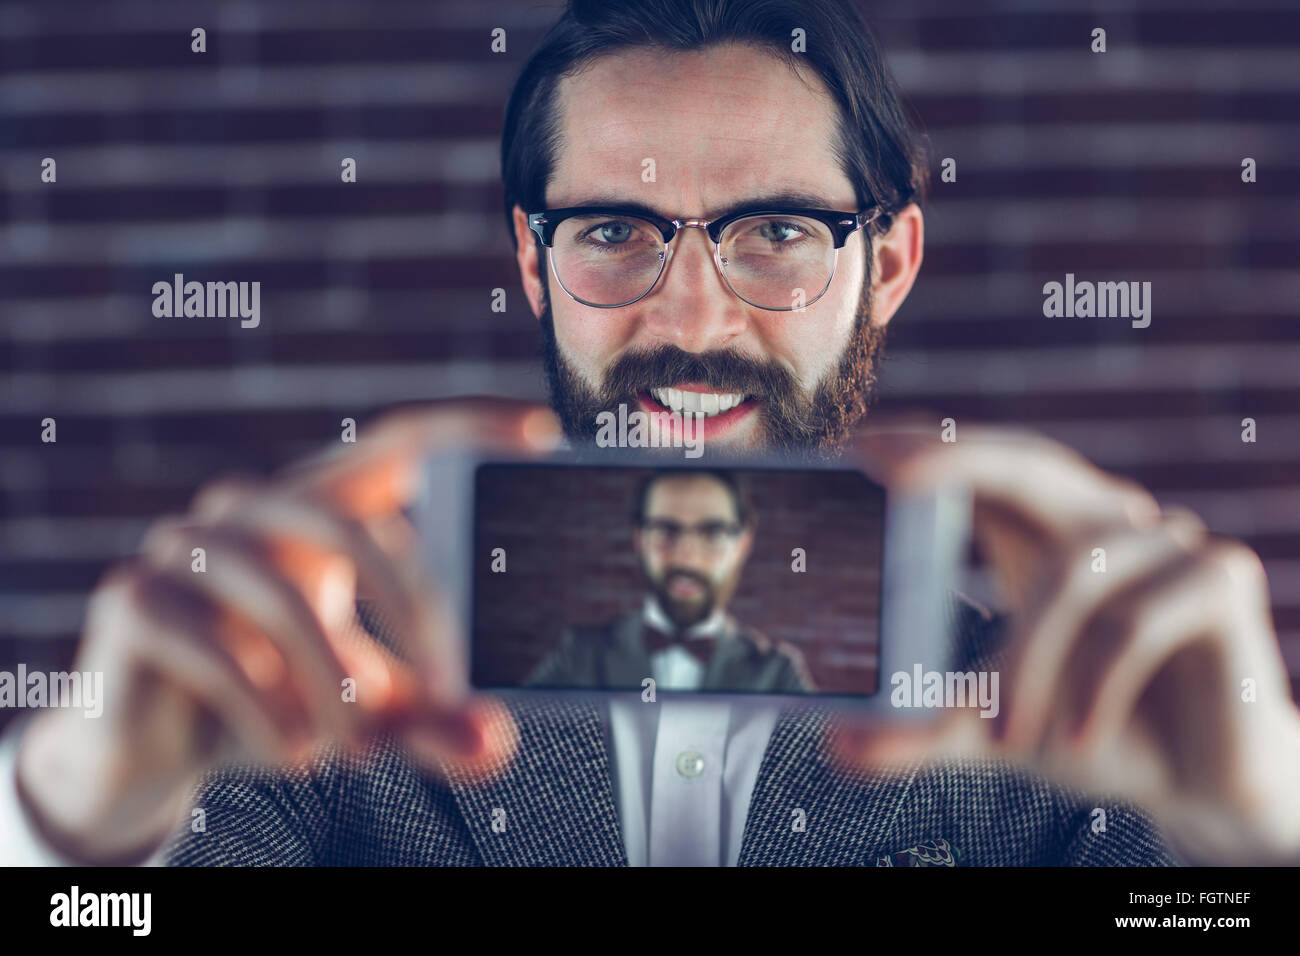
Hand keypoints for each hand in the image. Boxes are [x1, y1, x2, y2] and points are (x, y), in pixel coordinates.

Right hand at [15, 399, 561, 863]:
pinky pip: (217, 652)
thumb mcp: (373, 712)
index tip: (543, 432)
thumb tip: (496, 741)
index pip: (398, 442)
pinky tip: (296, 756)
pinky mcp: (133, 604)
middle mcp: (251, 509)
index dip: (467, 428)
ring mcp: (184, 548)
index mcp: (318, 506)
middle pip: (357, 529)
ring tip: (359, 749)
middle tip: (449, 690)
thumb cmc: (282, 699)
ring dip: (338, 686)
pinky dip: (268, 715)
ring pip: (288, 599)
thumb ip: (435, 720)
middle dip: (416, 617)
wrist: (161, 748)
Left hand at [834, 422, 1299, 864]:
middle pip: (1029, 463)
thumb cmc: (1092, 731)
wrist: (1201, 786)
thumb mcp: (996, 729)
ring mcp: (1169, 544)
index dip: (927, 446)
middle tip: (888, 475)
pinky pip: (1137, 618)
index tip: (855, 447)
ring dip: (1029, 663)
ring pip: (1070, 573)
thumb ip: (923, 728)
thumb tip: (837, 746)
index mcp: (1047, 536)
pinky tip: (1079, 739)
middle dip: (957, 459)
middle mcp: (1106, 522)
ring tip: (1006, 738)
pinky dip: (1098, 684)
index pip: (984, 463)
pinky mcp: (1222, 579)